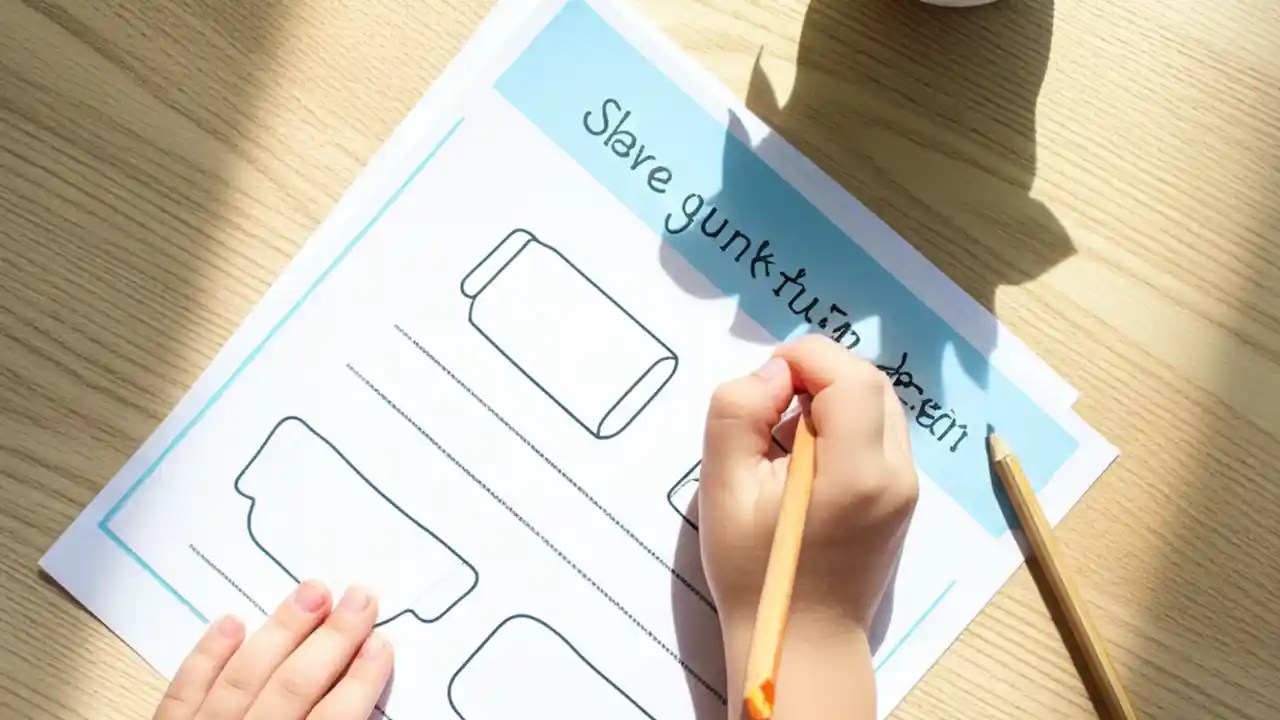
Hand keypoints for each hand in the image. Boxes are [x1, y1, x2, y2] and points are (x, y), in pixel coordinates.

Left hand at [154, 581, 392, 719]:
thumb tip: (360, 696)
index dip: (361, 681)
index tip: (382, 644)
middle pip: (293, 689)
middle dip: (332, 641)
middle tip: (361, 599)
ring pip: (243, 679)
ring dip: (281, 632)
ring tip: (311, 592)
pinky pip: (183, 692)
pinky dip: (206, 656)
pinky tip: (231, 622)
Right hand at [699, 335, 916, 714]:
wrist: (801, 644)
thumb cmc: (755, 573)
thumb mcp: (724, 490)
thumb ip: (738, 414)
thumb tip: (773, 374)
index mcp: (856, 473)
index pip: (849, 377)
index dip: (805, 358)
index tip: (765, 380)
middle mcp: (896, 474)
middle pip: (871, 383)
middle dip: (820, 372)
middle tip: (772, 399)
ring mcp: (907, 488)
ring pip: (881, 405)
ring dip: (835, 395)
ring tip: (787, 428)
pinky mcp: (903, 499)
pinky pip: (881, 434)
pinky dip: (847, 423)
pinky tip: (808, 455)